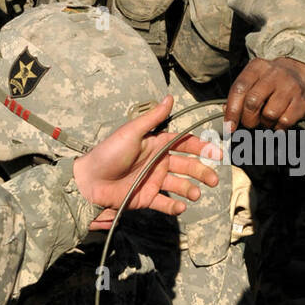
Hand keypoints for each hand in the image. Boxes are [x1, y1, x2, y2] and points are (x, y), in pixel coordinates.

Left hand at [73, 96, 220, 223]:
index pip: (184, 144)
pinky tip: (181, 207)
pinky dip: (174, 206)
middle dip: (202, 172)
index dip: (201, 147)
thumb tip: (170, 97)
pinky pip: (164, 203)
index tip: (216, 153)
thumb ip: (153, 118)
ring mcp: (153, 181)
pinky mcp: (146, 198)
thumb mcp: (131, 132)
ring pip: (179, 185)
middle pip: (186, 165)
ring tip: (196, 194)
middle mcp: (158, 162)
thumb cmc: (108, 153)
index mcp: (156, 144)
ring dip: (190, 189)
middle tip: (213, 180)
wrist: (88, 182)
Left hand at [224, 56, 304, 131]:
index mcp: (258, 67)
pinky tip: (279, 121)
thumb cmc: (270, 82)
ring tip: (268, 119)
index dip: (232, 110)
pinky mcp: (303, 101)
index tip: (229, 127)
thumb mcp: (253, 81)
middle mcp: (275, 74)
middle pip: (253, 102)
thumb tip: (228, 116)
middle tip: (250, 123)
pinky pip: (285, 122)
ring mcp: (291, 87)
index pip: (240, 89)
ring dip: (265, 123)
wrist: (300, 73)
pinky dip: (279, 127)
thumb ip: (239, 96)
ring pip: (269, 114)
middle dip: (248, 119)